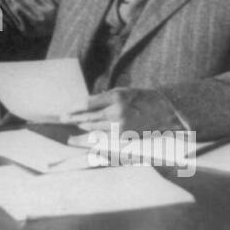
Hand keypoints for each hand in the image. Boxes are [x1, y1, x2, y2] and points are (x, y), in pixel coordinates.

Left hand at [62, 87, 182, 132]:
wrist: (166, 115)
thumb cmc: (144, 99)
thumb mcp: (125, 91)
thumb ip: (106, 97)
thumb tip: (87, 103)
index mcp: (116, 98)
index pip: (88, 104)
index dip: (74, 109)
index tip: (65, 111)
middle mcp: (116, 113)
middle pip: (88, 118)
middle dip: (73, 119)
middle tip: (62, 119)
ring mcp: (120, 127)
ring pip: (94, 129)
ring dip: (82, 127)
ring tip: (72, 125)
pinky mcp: (124, 137)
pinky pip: (103, 137)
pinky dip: (92, 136)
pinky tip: (85, 136)